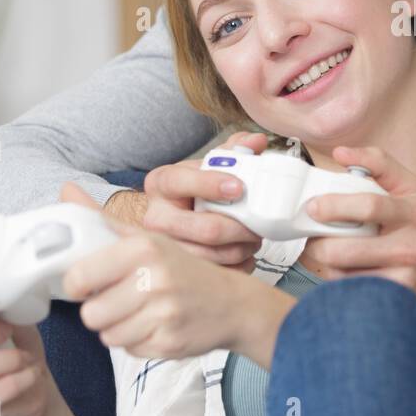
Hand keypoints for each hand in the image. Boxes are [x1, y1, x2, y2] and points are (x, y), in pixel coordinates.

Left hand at [62, 216, 248, 359]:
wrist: (233, 303)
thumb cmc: (181, 269)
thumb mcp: (147, 238)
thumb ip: (102, 220)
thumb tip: (66, 189)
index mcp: (143, 248)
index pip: (79, 277)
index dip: (78, 285)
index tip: (89, 284)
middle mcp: (154, 279)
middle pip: (91, 315)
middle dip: (101, 311)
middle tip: (122, 300)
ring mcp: (164, 314)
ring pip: (108, 336)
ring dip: (119, 328)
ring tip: (141, 313)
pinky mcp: (169, 343)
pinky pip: (130, 351)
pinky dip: (139, 342)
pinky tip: (156, 326)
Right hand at [140, 130, 267, 270]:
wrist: (170, 220)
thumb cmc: (192, 191)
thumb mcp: (206, 166)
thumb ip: (233, 151)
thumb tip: (256, 141)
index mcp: (162, 183)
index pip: (181, 182)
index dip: (211, 185)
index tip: (239, 187)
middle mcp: (156, 217)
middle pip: (205, 228)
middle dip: (240, 228)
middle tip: (259, 225)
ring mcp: (165, 247)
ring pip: (212, 255)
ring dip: (242, 249)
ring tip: (254, 239)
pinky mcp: (177, 270)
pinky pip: (214, 274)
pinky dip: (237, 266)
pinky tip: (245, 255)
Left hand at [302, 146, 415, 324]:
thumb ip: (379, 165)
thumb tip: (340, 153)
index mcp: (414, 213)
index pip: (369, 206)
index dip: (334, 206)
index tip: (313, 207)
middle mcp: (412, 247)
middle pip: (347, 250)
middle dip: (317, 246)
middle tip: (310, 240)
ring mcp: (407, 281)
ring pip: (346, 279)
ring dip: (325, 269)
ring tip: (324, 258)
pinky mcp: (401, 304)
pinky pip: (358, 297)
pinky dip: (342, 288)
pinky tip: (342, 276)